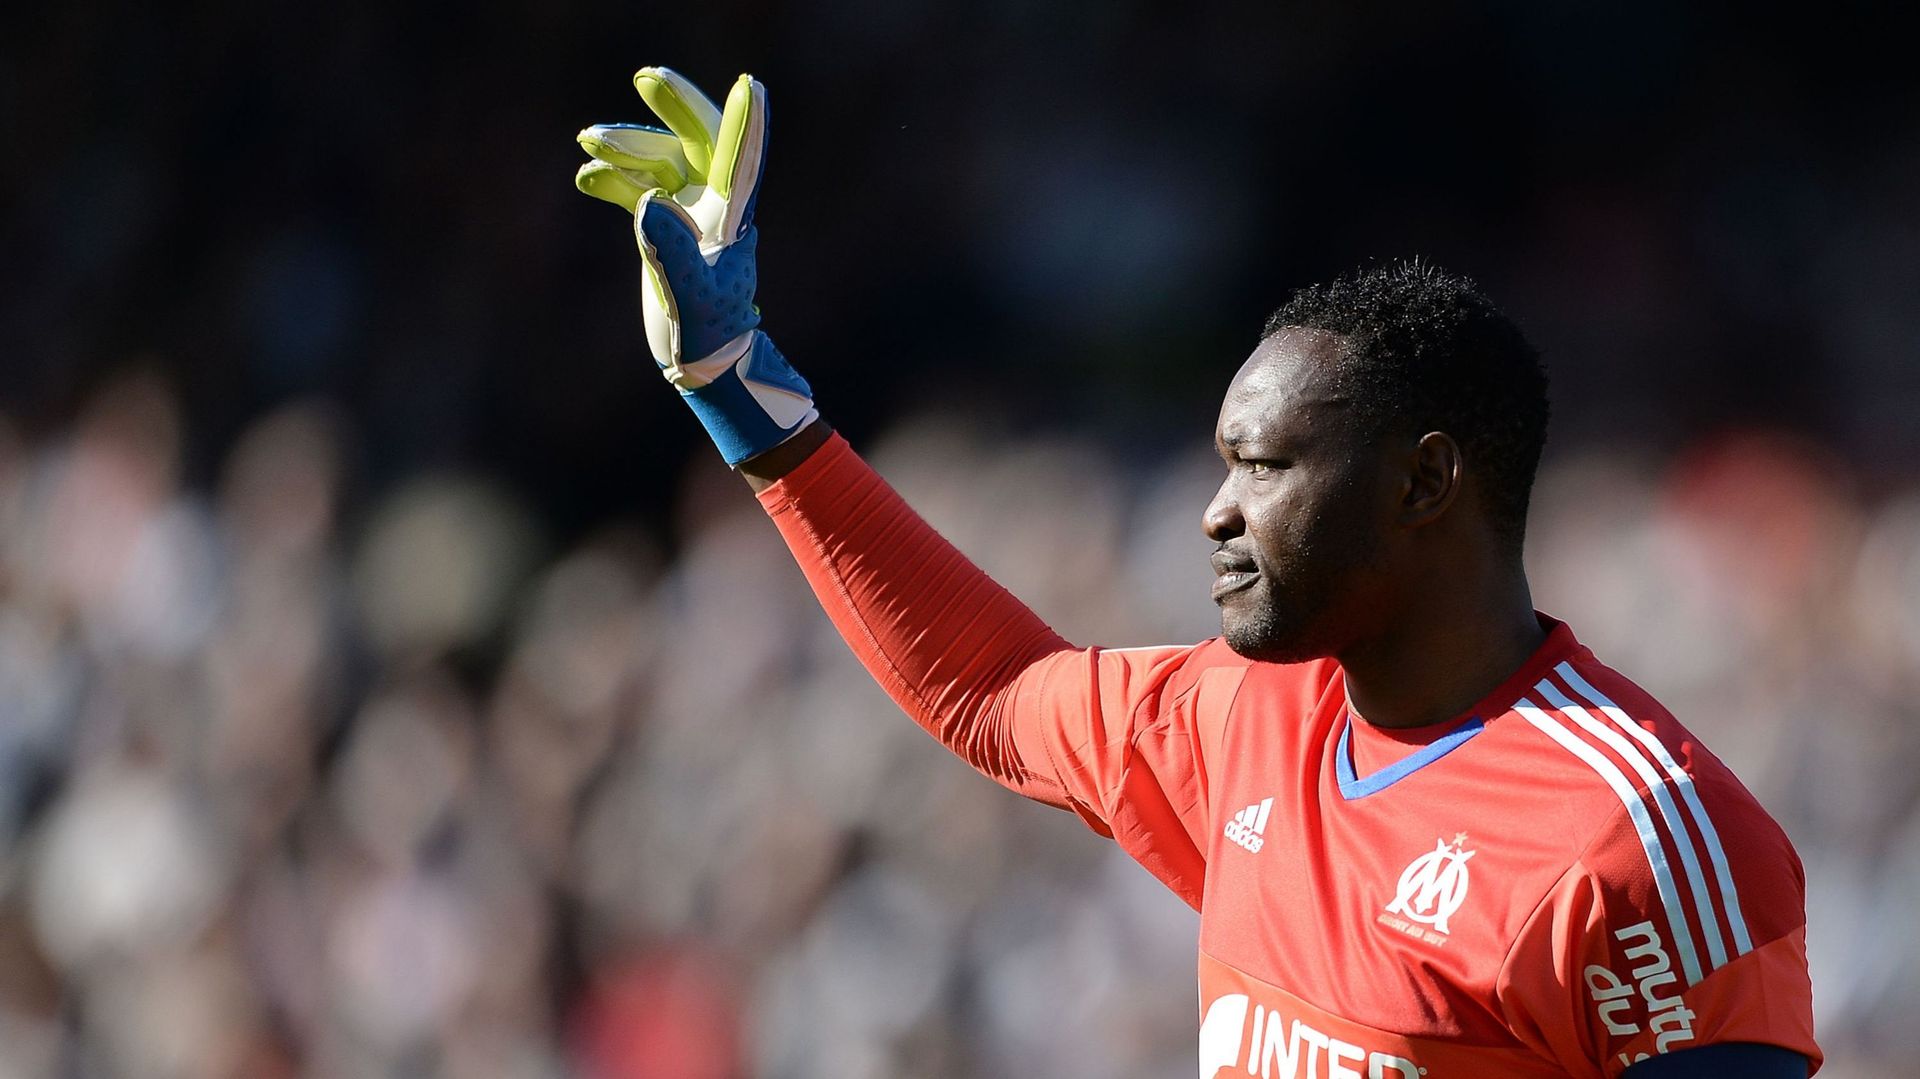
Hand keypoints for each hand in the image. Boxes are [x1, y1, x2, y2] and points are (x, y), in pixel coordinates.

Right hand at [575, 68, 814, 465]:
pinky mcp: (665, 230)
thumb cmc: (708, 337)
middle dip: (676, 107)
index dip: (744, 123)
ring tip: (586, 141)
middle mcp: (714, 209)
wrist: (705, 366)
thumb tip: (651, 201)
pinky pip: (640, 190)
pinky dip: (615, 181)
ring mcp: (689, 216)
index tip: (751, 86)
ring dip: (627, 147)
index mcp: (731, 218)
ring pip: (661, 162)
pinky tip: (586, 178)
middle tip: (648, 78)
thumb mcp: (690, 297)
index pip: (740, 160)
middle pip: (699, 141)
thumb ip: (672, 251)